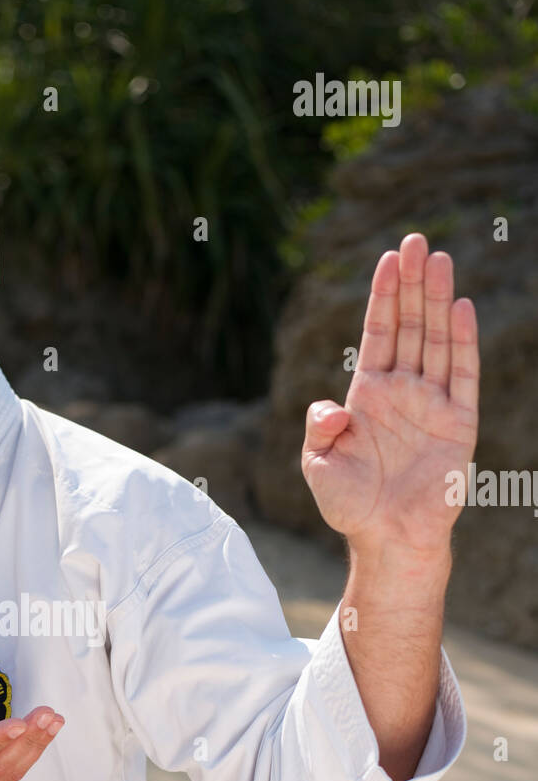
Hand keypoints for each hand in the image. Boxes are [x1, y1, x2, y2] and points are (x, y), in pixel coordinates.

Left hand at [301, 232, 478, 560]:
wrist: (386, 540)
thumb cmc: (350, 505)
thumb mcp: (318, 465)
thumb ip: (318, 429)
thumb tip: (332, 405)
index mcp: (368, 395)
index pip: (378, 333)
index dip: (384, 296)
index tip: (389, 258)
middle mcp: (403, 392)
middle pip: (410, 325)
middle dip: (413, 283)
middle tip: (417, 240)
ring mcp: (432, 405)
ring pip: (436, 341)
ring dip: (438, 300)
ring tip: (439, 259)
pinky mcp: (458, 424)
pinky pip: (462, 376)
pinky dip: (462, 342)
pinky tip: (461, 308)